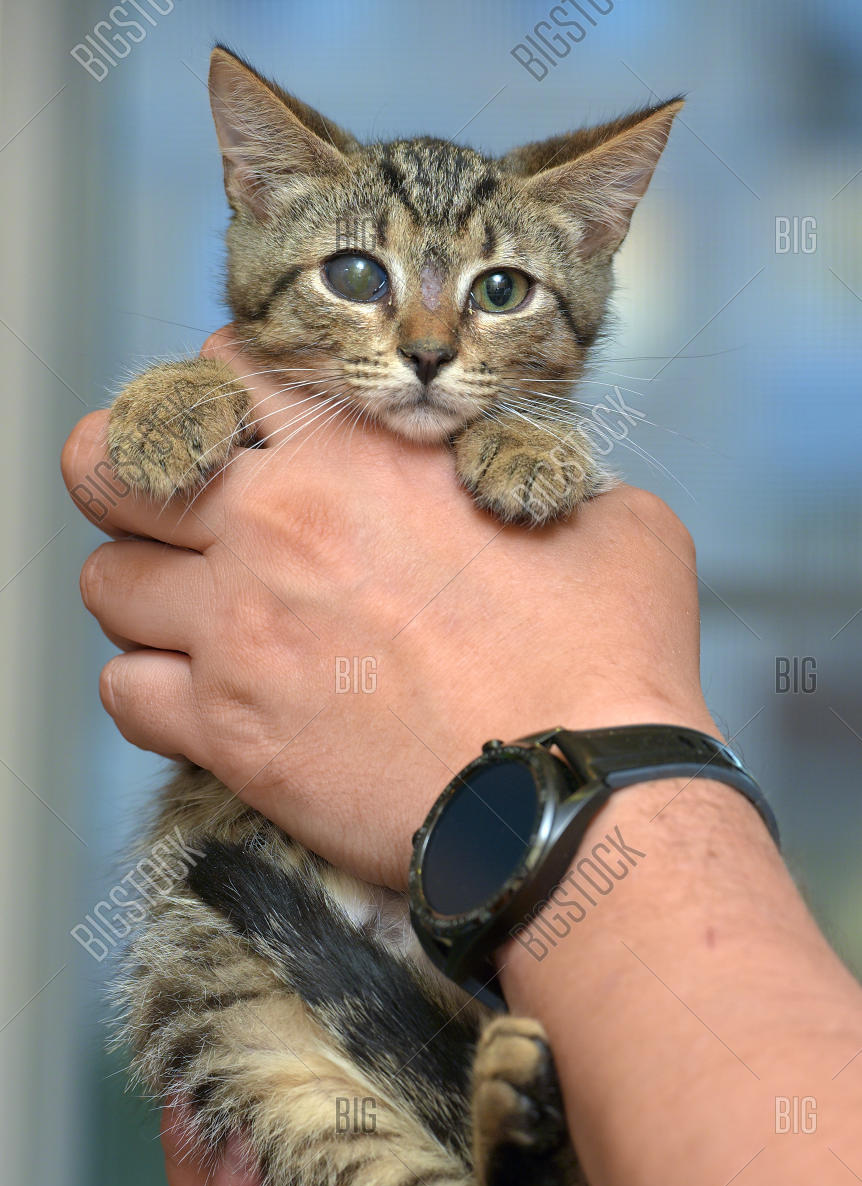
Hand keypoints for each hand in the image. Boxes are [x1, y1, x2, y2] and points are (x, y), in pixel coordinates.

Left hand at [63, 327, 712, 889]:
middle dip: (132, 481)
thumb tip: (524, 482)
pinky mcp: (232, 738)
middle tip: (178, 517)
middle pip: (106, 467)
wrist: (582, 799)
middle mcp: (274, 531)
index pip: (215, 371)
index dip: (226, 399)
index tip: (248, 440)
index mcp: (357, 454)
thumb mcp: (609, 521)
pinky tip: (202, 698)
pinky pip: (124, 695)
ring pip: (107, 585)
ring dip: (144, 594)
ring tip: (200, 618)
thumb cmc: (608, 664)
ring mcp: (240, 636)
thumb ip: (537, 478)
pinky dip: (149, 692)